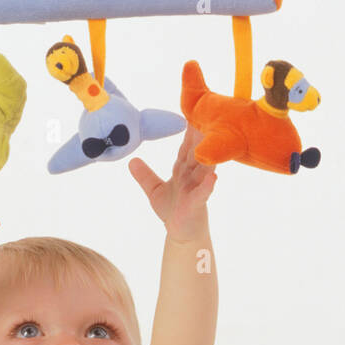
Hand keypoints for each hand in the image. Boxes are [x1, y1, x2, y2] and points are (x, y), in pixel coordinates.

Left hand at [128, 123, 216, 242]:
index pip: (185, 146)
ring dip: (207, 153)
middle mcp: (193, 176)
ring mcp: (197, 188)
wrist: (182, 235)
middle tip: (206, 111)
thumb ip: (144, 175)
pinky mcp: (198, 204)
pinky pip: (204, 193)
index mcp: (183, 170)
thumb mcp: (154, 191)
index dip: (187, 129)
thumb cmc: (172, 211)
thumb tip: (131, 160)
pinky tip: (213, 176)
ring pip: (204, 168)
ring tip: (213, 137)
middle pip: (196, 151)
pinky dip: (208, 185)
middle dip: (200, 133)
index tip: (191, 109)